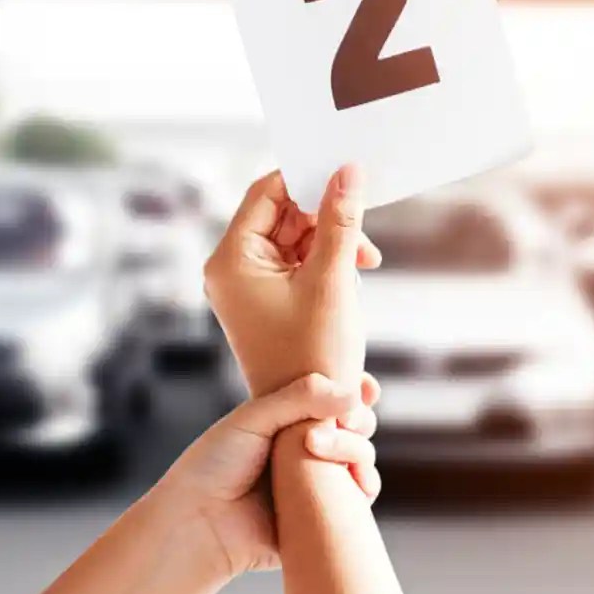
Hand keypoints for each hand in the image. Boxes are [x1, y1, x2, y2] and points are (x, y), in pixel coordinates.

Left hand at [154, 372, 381, 578]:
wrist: (199, 523)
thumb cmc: (214, 466)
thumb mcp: (254, 417)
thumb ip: (302, 397)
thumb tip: (355, 394)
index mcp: (290, 418)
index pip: (335, 396)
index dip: (357, 389)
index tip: (367, 388)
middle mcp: (308, 446)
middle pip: (356, 424)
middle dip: (357, 418)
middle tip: (341, 421)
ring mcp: (318, 479)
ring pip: (362, 456)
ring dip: (354, 448)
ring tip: (318, 449)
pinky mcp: (325, 513)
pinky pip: (360, 497)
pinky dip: (363, 483)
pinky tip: (350, 478)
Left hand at [203, 165, 380, 396]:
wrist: (306, 420)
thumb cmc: (313, 356)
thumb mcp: (333, 281)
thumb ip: (341, 221)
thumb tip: (349, 172)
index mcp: (231, 259)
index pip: (267, 192)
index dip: (307, 180)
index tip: (347, 178)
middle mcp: (231, 269)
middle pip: (283, 214)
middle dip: (327, 221)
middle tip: (363, 241)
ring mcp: (247, 286)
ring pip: (295, 239)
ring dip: (332, 246)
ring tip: (360, 269)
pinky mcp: (266, 301)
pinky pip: (297, 264)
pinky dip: (326, 266)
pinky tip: (348, 284)